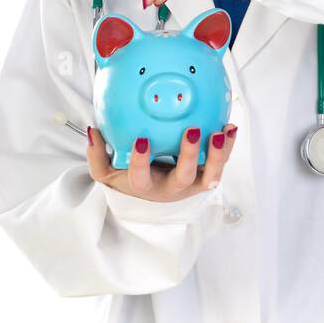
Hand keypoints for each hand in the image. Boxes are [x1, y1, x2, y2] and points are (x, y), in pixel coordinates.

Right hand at [86, 122, 238, 201]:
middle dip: (190, 156)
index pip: (141, 178)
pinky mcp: (207, 175)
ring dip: (218, 154)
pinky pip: (220, 162)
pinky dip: (228, 146)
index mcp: (147, 187)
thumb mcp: (107, 172)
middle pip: (184, 178)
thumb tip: (92, 131)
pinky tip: (230, 127)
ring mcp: (192, 183)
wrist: (152, 195)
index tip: (140, 139)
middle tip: (192, 131)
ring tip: (220, 132)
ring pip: (210, 175)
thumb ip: (96, 154)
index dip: (141, 162)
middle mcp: (172, 188)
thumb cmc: (129, 180)